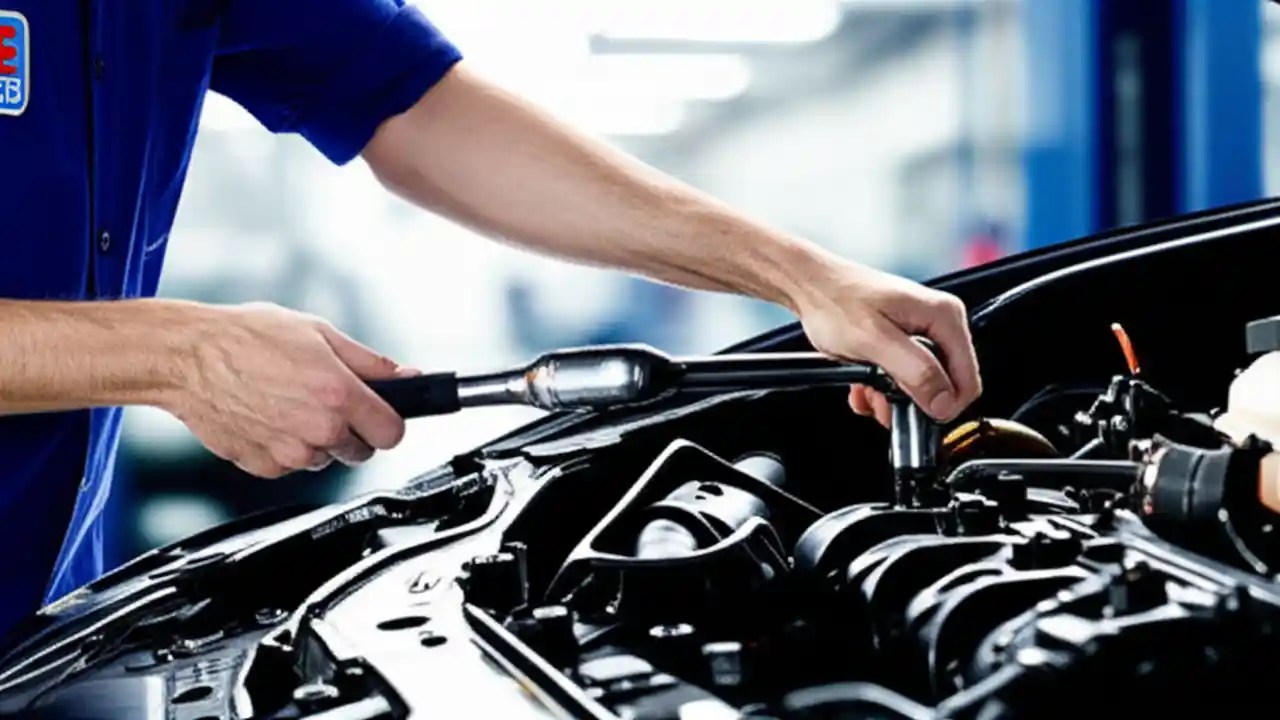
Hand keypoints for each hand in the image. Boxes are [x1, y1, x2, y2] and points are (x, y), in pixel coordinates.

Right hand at [166, 302, 412, 477]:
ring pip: (324, 459)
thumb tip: (405, 375)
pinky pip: (291, 465)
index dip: (388, 422)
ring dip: (316, 439)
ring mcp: (290, 453)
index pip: (392, 434)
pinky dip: (285, 447)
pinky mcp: (264, 467)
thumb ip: (369, 361)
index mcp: (338, 394)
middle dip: (352, 430)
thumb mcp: (318, 332)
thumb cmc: (245, 338)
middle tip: (325, 400)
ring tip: (289, 402)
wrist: (186, 357)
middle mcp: (318, 430)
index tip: (380, 414)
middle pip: (361, 451)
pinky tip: (268, 417)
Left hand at [792, 261, 980, 426]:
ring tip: (867, 391)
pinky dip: (883, 388)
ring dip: (892, 397)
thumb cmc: (835, 301)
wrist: (809, 286)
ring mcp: (922, 331)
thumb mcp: (874, 342)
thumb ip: (914, 372)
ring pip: (922, 385)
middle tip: (881, 401)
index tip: (916, 417)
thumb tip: (943, 401)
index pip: (967, 379)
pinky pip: (905, 377)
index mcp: (943, 316)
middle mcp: (938, 321)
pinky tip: (863, 386)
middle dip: (912, 402)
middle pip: (945, 384)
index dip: (944, 405)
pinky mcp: (903, 340)